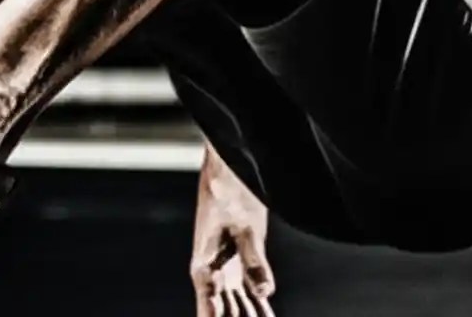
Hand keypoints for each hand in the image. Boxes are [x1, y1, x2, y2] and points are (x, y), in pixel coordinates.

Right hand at [190, 147, 275, 316]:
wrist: (230, 168)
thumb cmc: (230, 192)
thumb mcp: (246, 227)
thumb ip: (255, 260)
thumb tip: (265, 291)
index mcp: (204, 265)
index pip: (209, 305)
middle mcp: (213, 271)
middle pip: (225, 309)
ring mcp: (226, 266)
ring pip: (238, 302)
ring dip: (249, 314)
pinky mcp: (241, 258)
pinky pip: (249, 288)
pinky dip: (259, 302)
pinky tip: (267, 312)